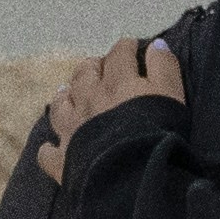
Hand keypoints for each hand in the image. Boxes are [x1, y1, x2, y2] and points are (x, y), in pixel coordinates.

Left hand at [37, 37, 185, 182]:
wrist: (132, 175)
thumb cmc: (158, 133)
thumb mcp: (171, 95)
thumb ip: (164, 67)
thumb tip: (156, 43)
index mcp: (116, 83)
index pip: (119, 55)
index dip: (126, 48)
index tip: (131, 46)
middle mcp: (88, 101)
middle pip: (84, 74)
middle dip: (92, 66)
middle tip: (99, 66)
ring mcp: (71, 130)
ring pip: (60, 106)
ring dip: (64, 96)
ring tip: (66, 92)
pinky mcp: (63, 160)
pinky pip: (48, 153)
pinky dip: (49, 148)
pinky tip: (51, 147)